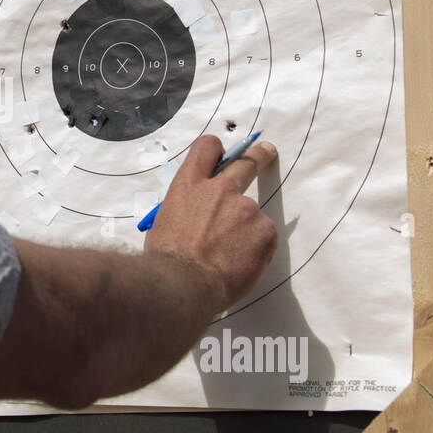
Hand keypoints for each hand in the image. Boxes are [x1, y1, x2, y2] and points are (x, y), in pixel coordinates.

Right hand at [143, 134, 279, 316]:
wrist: (182, 284)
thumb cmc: (166, 259)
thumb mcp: (165, 222)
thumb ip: (187, 209)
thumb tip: (195, 216)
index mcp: (190, 185)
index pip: (207, 148)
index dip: (218, 150)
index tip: (225, 155)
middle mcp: (220, 189)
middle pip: (246, 162)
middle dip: (259, 156)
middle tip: (267, 153)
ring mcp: (246, 208)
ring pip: (252, 214)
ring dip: (245, 230)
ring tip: (229, 256)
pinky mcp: (265, 229)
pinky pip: (264, 236)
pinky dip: (255, 249)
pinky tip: (239, 264)